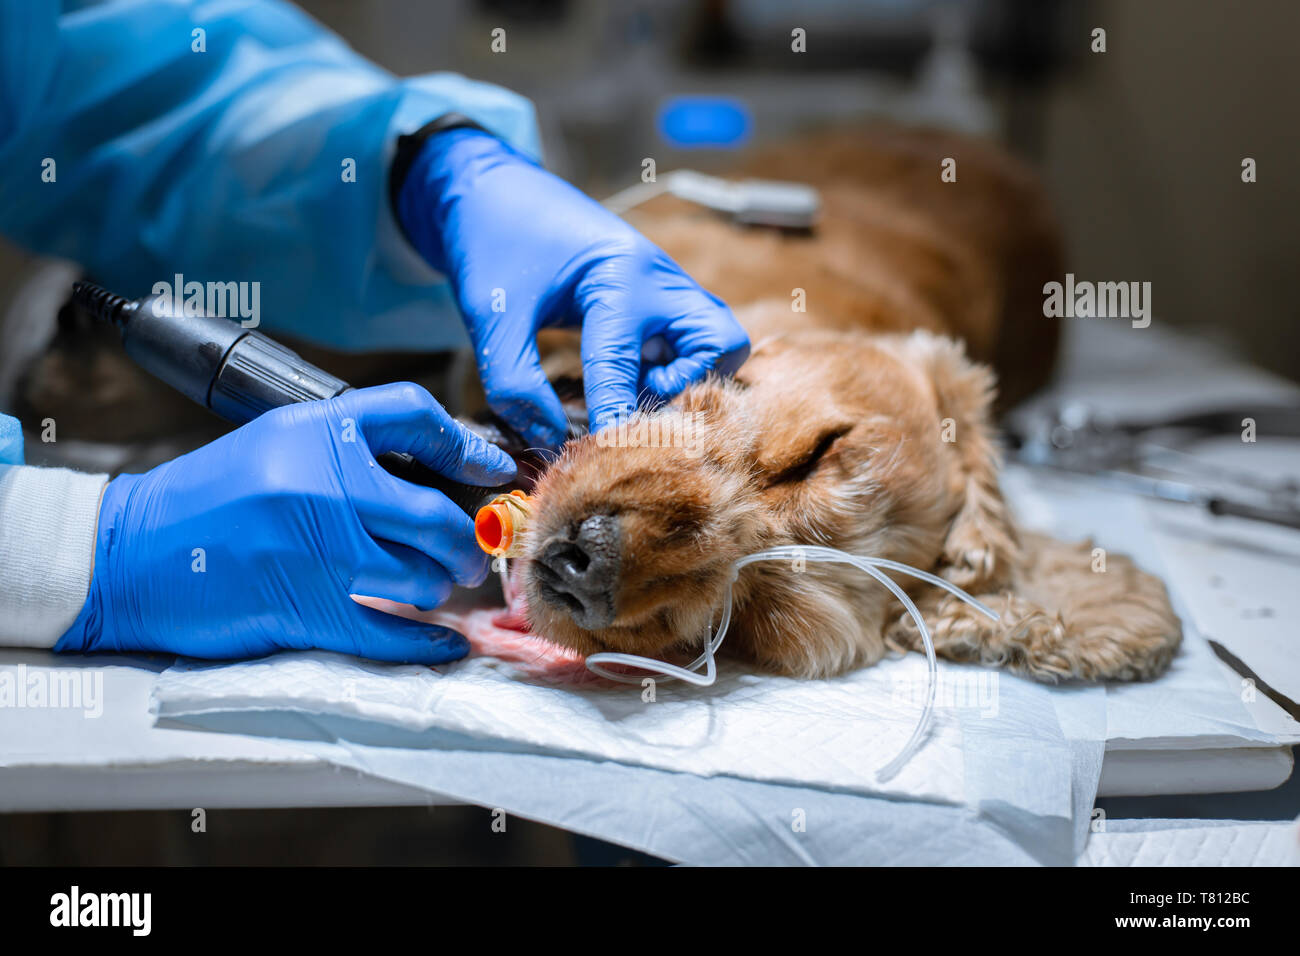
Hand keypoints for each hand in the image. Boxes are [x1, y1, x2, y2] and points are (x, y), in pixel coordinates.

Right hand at [57, 384, 514, 663]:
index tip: (490, 467)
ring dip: (439, 588)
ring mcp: (317, 551)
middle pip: (436, 516)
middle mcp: (323, 486)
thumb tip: (437, 465)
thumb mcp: (277, 442)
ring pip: (420, 577)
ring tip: (435, 586)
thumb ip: (349, 448)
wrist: (130, 551)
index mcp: (316, 433)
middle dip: (465, 542)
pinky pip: (389, 634)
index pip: (413, 415)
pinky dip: (426, 643)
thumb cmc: (210, 497)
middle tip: (469, 553)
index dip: (464, 442)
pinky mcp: (304, 609)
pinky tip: (444, 642)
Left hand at [398, 128, 749, 448]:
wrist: (489, 187)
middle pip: (722, 342)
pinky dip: (674, 367)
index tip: (596, 460)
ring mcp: (664, 283)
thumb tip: (548, 438)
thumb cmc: (489, 242)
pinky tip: (629, 379)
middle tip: (634, 405)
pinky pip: (692, 337)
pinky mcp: (657, 293)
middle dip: (687, 387)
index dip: (611, 418)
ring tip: (631, 391)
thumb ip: (513, 382)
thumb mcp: (490, 315)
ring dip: (686, 377)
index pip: (625, 364)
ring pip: (715, 340)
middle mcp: (657, 277)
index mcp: (618, 274)